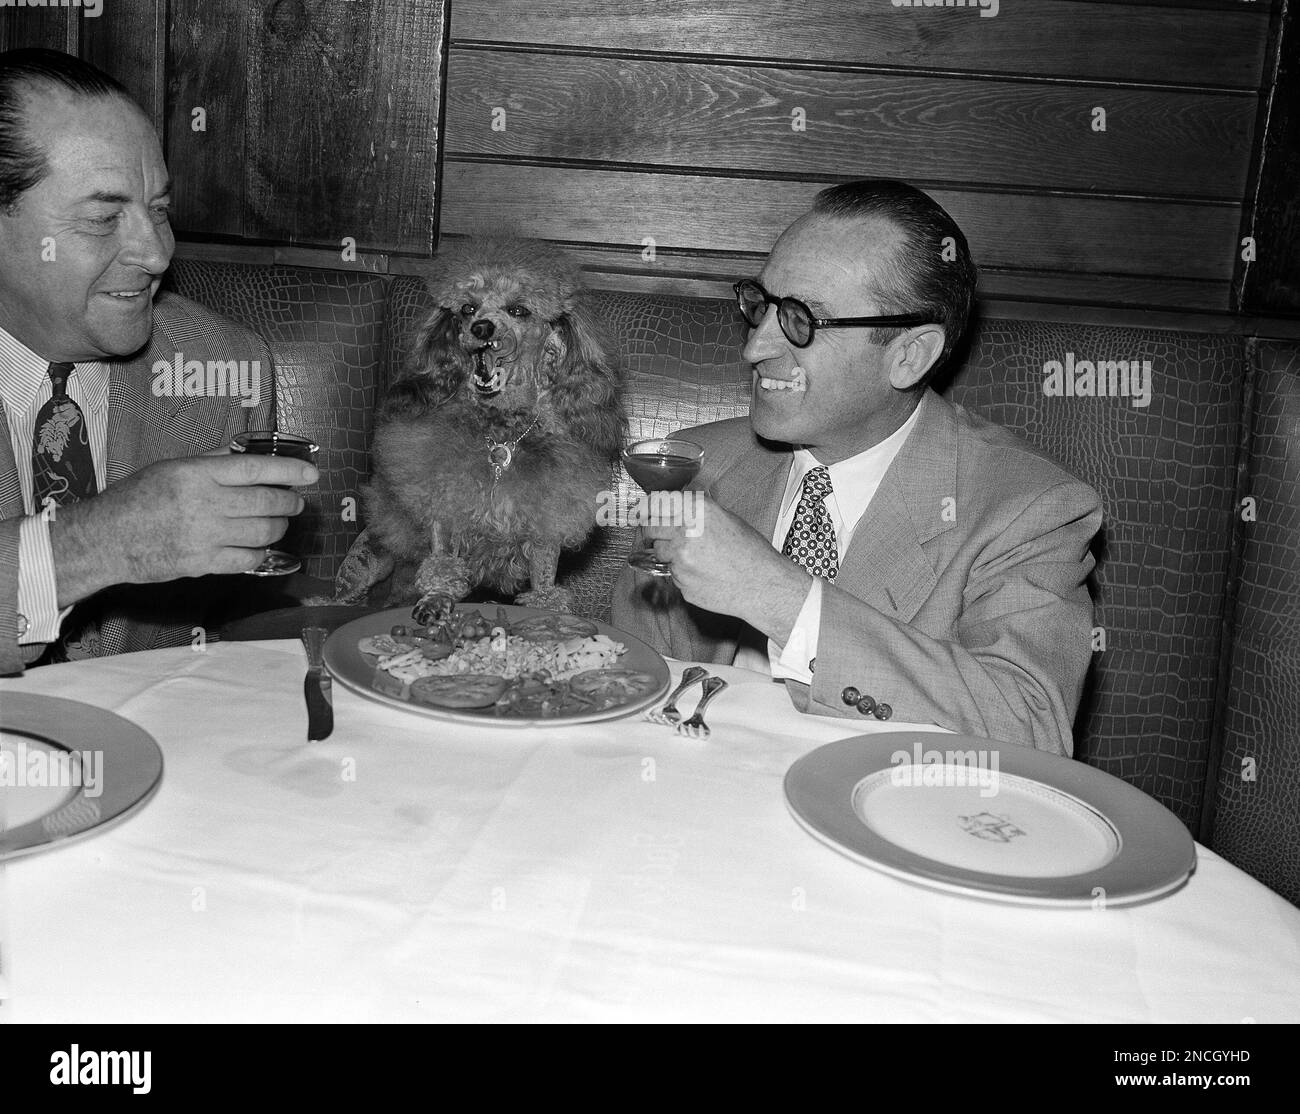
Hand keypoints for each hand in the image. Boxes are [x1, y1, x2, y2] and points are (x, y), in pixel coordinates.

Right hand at [49, 452, 318, 604]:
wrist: (106, 539)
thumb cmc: (137, 498)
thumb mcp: (172, 467)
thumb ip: (212, 461)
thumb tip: (248, 454)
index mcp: (196, 474)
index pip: (256, 468)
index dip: (289, 469)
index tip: (312, 473)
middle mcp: (204, 503)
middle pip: (266, 503)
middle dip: (290, 502)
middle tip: (295, 502)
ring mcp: (205, 536)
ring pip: (263, 532)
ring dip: (279, 527)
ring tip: (279, 522)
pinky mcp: (203, 563)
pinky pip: (248, 560)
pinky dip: (262, 553)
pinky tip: (260, 546)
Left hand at [642, 494, 811, 641]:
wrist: (763, 585)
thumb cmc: (751, 552)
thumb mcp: (726, 518)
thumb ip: (697, 512)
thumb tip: (674, 508)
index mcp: (697, 510)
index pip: (656, 503)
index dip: (646, 508)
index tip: (642, 512)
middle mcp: (684, 531)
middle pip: (649, 527)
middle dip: (652, 531)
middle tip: (659, 534)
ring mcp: (680, 559)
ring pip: (659, 553)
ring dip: (669, 554)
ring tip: (696, 557)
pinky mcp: (681, 582)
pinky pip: (673, 575)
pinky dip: (683, 574)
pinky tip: (704, 574)